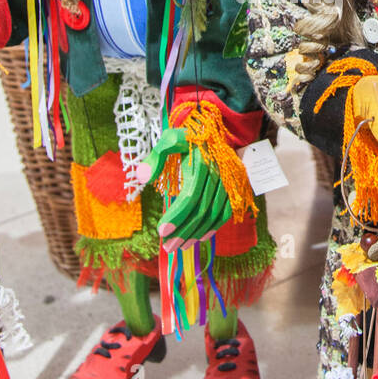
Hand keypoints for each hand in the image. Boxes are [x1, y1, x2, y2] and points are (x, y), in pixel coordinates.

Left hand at [137, 126, 232, 251]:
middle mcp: (219, 174)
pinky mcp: (235, 189)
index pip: (189, 196)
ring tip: (180, 247)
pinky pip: (226, 213)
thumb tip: (142, 177)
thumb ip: (155, 156)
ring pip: (214, 215)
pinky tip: (199, 238)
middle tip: (168, 246)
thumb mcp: (170, 139)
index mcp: (202, 162)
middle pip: (201, 210)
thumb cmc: (189, 137)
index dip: (176, 216)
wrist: (217, 131)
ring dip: (197, 233)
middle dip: (183, 231)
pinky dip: (214, 228)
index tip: (161, 231)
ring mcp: (229, 183)